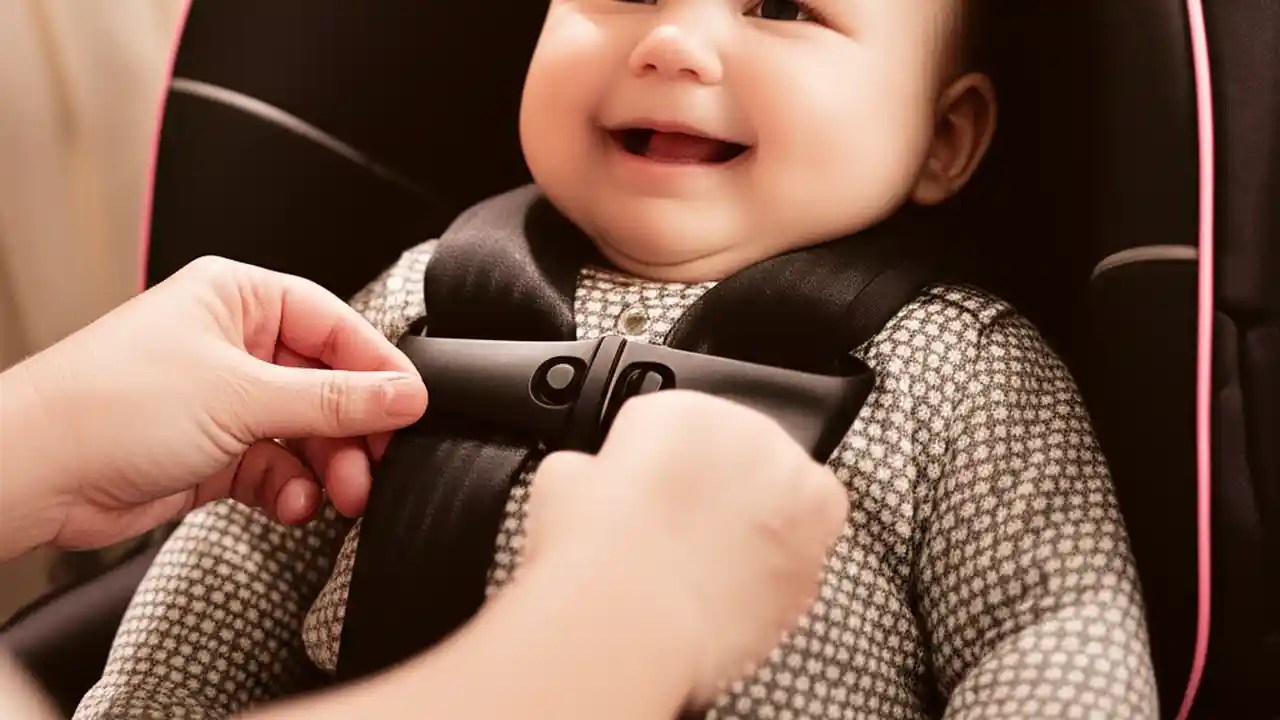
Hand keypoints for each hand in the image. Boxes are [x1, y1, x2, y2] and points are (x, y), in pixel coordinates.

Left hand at [0, 256, 426, 555]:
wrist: (33, 473)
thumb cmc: (108, 405)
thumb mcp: (242, 396)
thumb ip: (334, 400)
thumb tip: (404, 394)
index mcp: (238, 298)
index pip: (335, 324)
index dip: (377, 367)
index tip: (411, 405)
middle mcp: (234, 344)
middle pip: (326, 384)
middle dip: (352, 430)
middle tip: (373, 464)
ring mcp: (224, 399)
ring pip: (306, 431)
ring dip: (325, 466)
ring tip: (335, 495)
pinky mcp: (214, 450)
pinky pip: (276, 467)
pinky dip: (290, 488)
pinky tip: (290, 503)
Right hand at [523, 390, 847, 707]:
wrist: (628, 625)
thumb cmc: (591, 549)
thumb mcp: (564, 479)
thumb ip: (597, 468)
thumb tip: (595, 480)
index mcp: (692, 408)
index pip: (681, 426)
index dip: (662, 466)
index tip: (647, 497)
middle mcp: (756, 442)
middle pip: (742, 459)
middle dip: (719, 492)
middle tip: (676, 536)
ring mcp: (796, 503)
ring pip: (781, 507)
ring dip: (755, 529)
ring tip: (703, 571)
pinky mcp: (816, 564)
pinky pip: (799, 560)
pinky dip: (771, 575)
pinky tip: (728, 597)